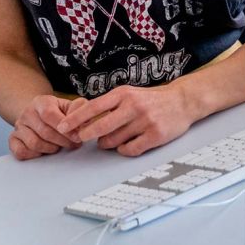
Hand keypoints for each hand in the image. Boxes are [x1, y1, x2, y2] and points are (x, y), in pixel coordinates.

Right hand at [8, 94, 80, 160]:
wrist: (36, 114)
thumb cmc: (56, 112)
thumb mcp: (68, 106)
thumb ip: (78, 109)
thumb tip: (84, 117)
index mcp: (41, 102)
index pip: (49, 114)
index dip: (64, 127)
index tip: (76, 137)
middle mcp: (27, 113)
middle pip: (44, 131)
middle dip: (62, 141)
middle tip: (73, 144)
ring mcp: (18, 126)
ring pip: (34, 143)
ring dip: (51, 148)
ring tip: (59, 146)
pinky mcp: (13, 139)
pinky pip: (21, 152)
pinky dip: (35, 155)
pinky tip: (44, 151)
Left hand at [55, 84, 195, 156]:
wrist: (182, 101)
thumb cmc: (150, 99)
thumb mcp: (129, 94)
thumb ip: (109, 105)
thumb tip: (83, 120)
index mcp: (123, 94)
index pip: (93, 107)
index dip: (75, 119)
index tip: (62, 127)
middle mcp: (133, 106)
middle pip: (101, 127)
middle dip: (86, 135)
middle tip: (80, 139)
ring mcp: (145, 121)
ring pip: (114, 141)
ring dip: (108, 143)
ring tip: (111, 139)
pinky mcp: (155, 135)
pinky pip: (130, 150)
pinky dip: (124, 150)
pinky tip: (127, 144)